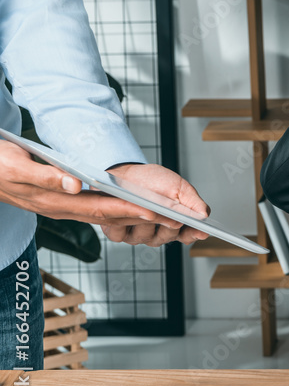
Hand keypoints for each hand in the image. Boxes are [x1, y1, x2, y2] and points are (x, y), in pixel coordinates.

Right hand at [0, 140, 167, 226]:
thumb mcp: (18, 165)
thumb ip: (46, 177)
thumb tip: (75, 185)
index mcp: (54, 202)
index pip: (99, 208)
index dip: (128, 210)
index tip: (153, 210)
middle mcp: (62, 209)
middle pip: (109, 216)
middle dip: (142, 218)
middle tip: (173, 219)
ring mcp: (63, 209)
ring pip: (105, 216)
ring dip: (135, 217)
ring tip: (166, 216)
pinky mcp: (64, 204)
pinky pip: (97, 211)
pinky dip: (120, 211)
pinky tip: (138, 209)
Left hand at [104, 163, 209, 246]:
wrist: (124, 174)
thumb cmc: (151, 180)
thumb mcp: (177, 186)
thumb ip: (192, 201)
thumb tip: (205, 214)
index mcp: (176, 223)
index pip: (188, 235)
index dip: (194, 233)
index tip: (200, 230)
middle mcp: (158, 232)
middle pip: (169, 237)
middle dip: (168, 223)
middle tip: (167, 212)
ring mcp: (139, 234)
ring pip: (146, 237)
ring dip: (145, 220)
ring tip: (143, 206)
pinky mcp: (118, 234)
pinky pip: (122, 235)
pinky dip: (123, 222)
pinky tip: (125, 211)